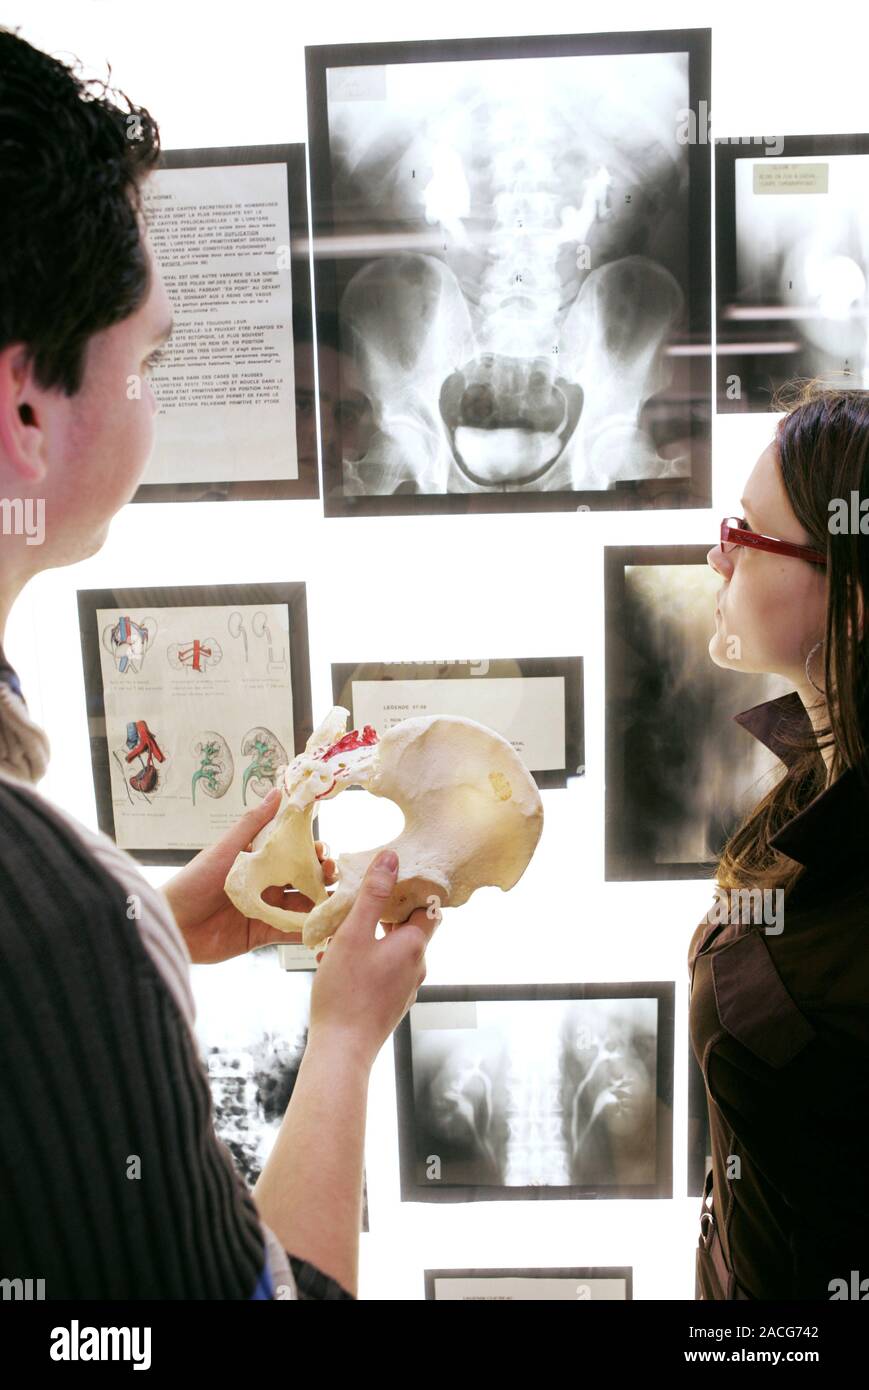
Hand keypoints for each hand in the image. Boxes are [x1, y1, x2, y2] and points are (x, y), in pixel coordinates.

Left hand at [163, 788, 336, 963]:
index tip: (324, 849)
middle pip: (302, 879)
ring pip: (301, 905)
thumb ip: (253, 822)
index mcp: (257, 862)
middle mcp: (264, 885)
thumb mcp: (226, 848)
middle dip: (321, 875)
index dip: (311, 850)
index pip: (292, 852)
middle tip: (332, 874)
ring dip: (320, 902)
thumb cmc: (194, 881)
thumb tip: (277, 790)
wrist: (173, 923)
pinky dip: (306, 929)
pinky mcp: (261, 935)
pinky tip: (322, 925)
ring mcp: (265, 910)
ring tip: (335, 900)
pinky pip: (289, 932)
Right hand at [308, 850, 439, 1068]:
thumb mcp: (354, 934)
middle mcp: (418, 966)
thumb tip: (391, 860)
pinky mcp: (392, 1003)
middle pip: (412, 928)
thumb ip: (372, 895)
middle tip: (364, 901)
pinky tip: (345, 961)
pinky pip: (388, 970)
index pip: (429, 907)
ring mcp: (407, 987)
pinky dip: (373, 958)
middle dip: (391, 912)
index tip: (393, 879)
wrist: (342, 1050)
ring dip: (378, 936)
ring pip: (397, 950)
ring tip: (348, 931)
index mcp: (414, 945)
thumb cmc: (345, 992)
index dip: (414, 890)